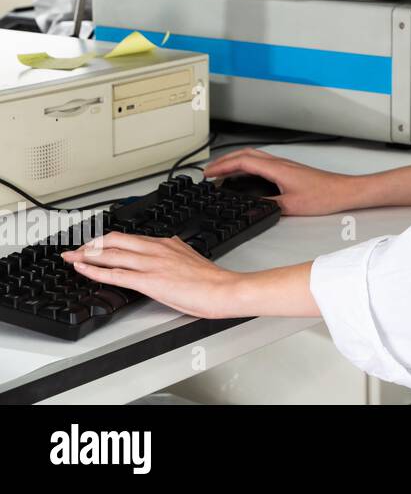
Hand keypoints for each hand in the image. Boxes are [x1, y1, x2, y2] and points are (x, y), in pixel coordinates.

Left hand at [61, 233, 243, 318]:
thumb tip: (168, 252)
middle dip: (91, 244)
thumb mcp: (190, 258)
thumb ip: (175, 253)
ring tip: (71, 258)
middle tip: (76, 249)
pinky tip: (83, 269)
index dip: (107, 240)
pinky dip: (94, 271)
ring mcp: (151, 263)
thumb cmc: (211, 280)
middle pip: (115, 240)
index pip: (130, 237)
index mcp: (167, 243)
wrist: (222, 289)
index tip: (95, 243)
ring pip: (111, 254)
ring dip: (86, 255)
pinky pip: (115, 273)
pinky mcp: (148, 280)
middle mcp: (156, 249)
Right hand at [202, 148, 355, 215]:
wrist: (343, 191)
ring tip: (222, 173)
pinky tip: (245, 177)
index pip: (242, 161)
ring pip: (254, 157)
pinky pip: (262, 163)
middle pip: (245, 154)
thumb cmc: (324, 195)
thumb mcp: (291, 206)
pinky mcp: (289, 170)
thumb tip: (248, 207)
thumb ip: (268, 205)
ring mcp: (284, 165)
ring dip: (235, 162)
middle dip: (224, 161)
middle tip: (210, 172)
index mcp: (277, 168)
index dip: (222, 166)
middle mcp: (279, 163)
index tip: (208, 173)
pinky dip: (247, 167)